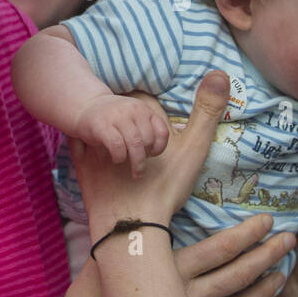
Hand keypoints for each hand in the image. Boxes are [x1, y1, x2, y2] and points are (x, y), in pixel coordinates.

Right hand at [59, 213, 295, 296]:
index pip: (220, 247)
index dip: (248, 232)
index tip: (268, 219)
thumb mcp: (109, 256)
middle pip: (237, 274)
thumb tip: (145, 210)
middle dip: (266, 255)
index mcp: (169, 269)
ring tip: (281, 273)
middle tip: (288, 239)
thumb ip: (136, 237)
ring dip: (263, 288)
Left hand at [73, 70, 229, 229]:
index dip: (151, 107)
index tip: (154, 112)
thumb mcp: (195, 146)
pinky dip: (84, 145)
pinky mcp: (82, 167)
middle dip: (126, 118)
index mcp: (141, 121)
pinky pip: (78, 147)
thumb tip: (219, 72)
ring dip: (105, 129)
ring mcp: (95, 147)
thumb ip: (207, 110)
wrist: (133, 224)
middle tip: (135, 128)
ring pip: (97, 126)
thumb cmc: (166, 186)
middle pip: (119, 112)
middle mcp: (114, 128)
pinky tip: (93, 152)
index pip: (143, 98)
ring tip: (116, 139)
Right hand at [74, 94, 170, 176]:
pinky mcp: (102, 126)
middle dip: (146, 158)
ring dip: (137, 162)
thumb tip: (157, 151)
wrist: (85, 106)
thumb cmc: (112, 118)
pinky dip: (119, 157)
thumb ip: (146, 127)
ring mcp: (118, 117)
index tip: (152, 155)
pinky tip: (117, 159)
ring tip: (135, 172)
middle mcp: (133, 110)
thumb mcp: (133, 116)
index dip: (160, 147)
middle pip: (148, 140)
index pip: (162, 131)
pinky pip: (117, 146)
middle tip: (140, 167)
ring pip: (135, 144)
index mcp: (143, 109)